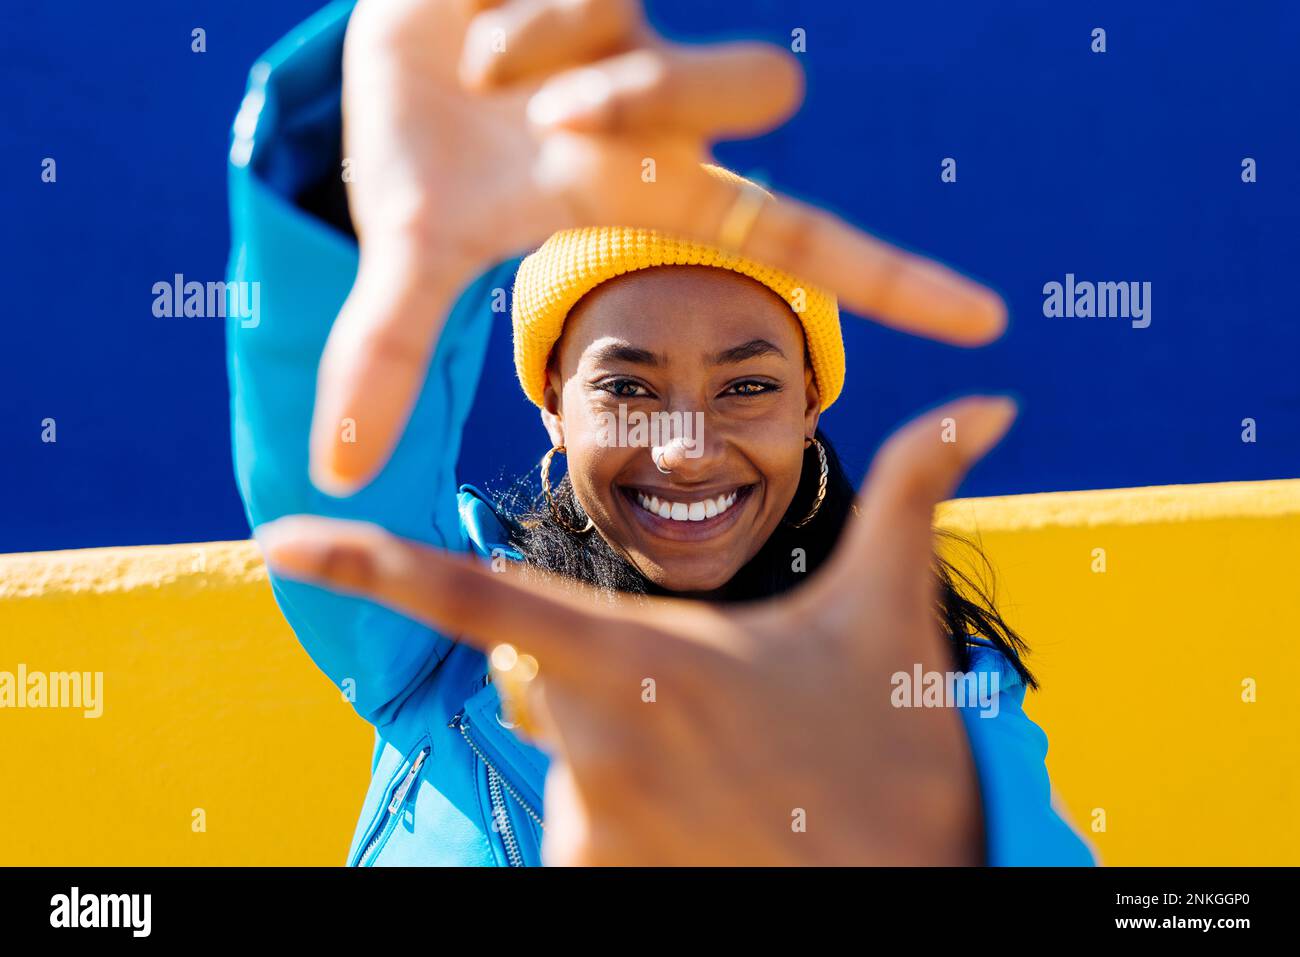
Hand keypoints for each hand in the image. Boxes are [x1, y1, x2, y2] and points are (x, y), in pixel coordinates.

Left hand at [259, 395, 1015, 864]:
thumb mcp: (890, 612)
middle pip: (543, 676)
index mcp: (636, 655)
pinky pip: (579, 824)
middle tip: (716, 710)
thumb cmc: (885, 747)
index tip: (283, 539)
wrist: (904, 891)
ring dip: (632, 745)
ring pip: (568, 752)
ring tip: (729, 775)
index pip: (473, 599)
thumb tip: (988, 402)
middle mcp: (589, 741)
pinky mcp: (590, 886)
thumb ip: (913, 491)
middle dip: (607, 673)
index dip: (369, 565)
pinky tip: (709, 821)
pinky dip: (631, 810)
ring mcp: (585, 826)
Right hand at [315, 0, 1007, 493]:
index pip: (796, 236)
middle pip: (763, 90)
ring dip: (579, 65)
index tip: (990, 323)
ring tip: (491, 70)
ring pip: (683, 35)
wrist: (385, 23)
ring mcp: (645, 17)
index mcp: (647, 186)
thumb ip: (390, 354)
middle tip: (549, 132)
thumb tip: (335, 470)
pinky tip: (474, 12)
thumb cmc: (427, 139)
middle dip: (649, 111)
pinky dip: (521, 18)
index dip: (890, 280)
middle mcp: (670, 103)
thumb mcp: (412, 248)